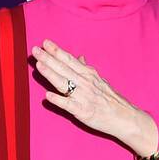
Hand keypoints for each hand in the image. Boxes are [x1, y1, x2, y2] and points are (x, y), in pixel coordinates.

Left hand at [31, 40, 158, 158]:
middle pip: (63, 68)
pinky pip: (68, 105)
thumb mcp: (99, 80)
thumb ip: (86, 69)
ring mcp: (83, 97)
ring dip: (50, 74)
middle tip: (35, 50)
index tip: (45, 42)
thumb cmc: (110, 99)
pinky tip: (47, 96)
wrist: (124, 116)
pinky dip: (59, 100)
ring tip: (38, 65)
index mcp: (88, 74)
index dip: (57, 51)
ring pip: (63, 83)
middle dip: (48, 58)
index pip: (69, 60)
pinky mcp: (82, 111)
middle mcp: (84, 83)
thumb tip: (80, 57)